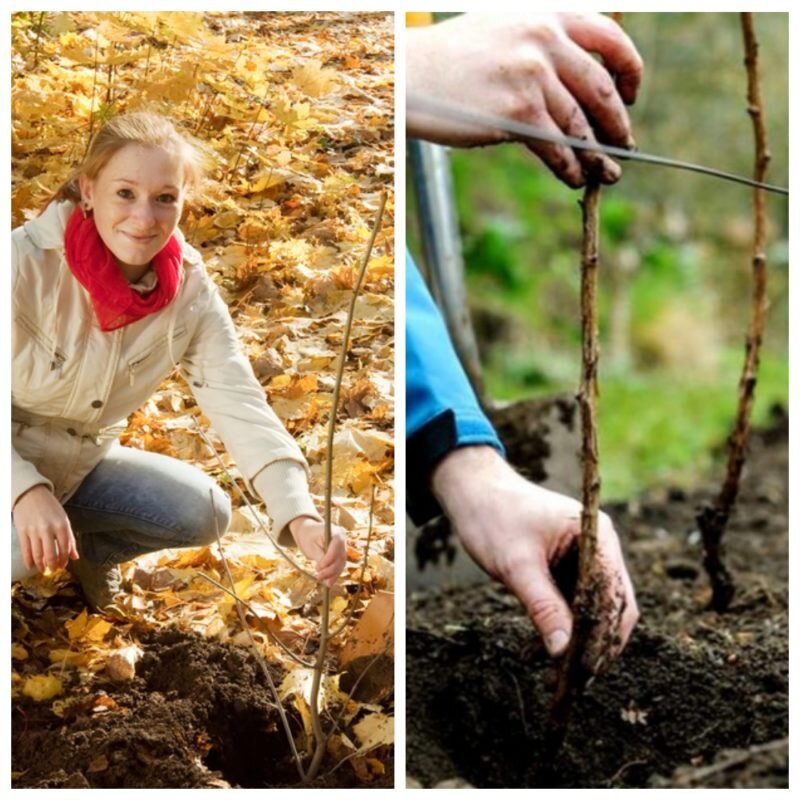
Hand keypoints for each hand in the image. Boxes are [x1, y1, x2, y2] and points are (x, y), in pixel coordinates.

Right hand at [13, 485, 78, 572]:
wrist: (31, 493)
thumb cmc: (50, 507)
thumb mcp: (64, 520)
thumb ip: (70, 539)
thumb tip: (75, 557)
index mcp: (62, 525)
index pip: (65, 549)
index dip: (64, 560)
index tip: (63, 566)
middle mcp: (48, 529)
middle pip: (51, 555)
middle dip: (53, 566)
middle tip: (53, 570)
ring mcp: (34, 530)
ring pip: (37, 555)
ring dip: (41, 565)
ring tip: (43, 569)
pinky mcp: (22, 531)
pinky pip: (25, 550)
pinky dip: (28, 561)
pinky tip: (31, 566)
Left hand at [288, 516, 346, 587]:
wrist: (309, 531)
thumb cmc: (308, 536)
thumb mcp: (311, 545)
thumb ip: (319, 556)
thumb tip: (324, 569)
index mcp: (336, 533)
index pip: (336, 548)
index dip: (328, 560)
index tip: (317, 568)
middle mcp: (343, 540)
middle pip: (340, 557)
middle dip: (331, 570)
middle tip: (319, 577)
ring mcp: (343, 547)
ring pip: (341, 563)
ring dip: (334, 574)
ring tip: (326, 584)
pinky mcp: (341, 554)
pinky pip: (340, 565)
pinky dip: (334, 574)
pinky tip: (329, 582)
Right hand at [407, 12, 643, 186]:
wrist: (409, 76)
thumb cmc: (451, 60)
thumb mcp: (503, 30)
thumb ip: (542, 44)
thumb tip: (578, 87)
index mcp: (548, 14)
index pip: (611, 39)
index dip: (630, 71)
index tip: (632, 95)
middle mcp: (545, 38)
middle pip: (601, 88)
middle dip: (618, 123)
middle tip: (624, 145)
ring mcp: (532, 74)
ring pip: (580, 124)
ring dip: (597, 155)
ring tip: (605, 173)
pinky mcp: (517, 111)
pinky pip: (556, 146)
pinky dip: (569, 167)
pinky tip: (573, 178)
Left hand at [432, 446, 637, 668]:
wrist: (472, 492)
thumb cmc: (493, 517)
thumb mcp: (516, 565)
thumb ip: (542, 606)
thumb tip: (563, 651)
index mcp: (596, 535)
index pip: (615, 594)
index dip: (604, 634)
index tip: (584, 669)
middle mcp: (600, 546)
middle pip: (612, 605)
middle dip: (593, 643)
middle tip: (571, 681)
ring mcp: (586, 557)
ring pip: (593, 610)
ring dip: (576, 640)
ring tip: (553, 673)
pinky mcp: (568, 567)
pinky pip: (574, 604)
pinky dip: (562, 626)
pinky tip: (539, 651)